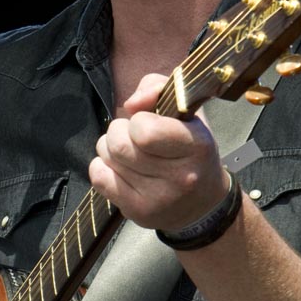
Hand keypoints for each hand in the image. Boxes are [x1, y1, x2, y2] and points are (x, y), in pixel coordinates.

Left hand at [89, 74, 228, 229]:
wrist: (203, 206)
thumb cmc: (191, 152)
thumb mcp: (186, 112)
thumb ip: (157, 88)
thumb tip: (130, 104)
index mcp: (197, 146)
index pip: (144, 129)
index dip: (139, 121)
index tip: (149, 124)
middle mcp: (180, 177)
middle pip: (118, 143)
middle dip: (120, 132)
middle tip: (134, 138)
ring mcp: (157, 198)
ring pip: (106, 157)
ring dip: (111, 149)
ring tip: (130, 153)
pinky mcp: (137, 212)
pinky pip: (98, 177)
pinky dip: (103, 168)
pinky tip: (121, 170)